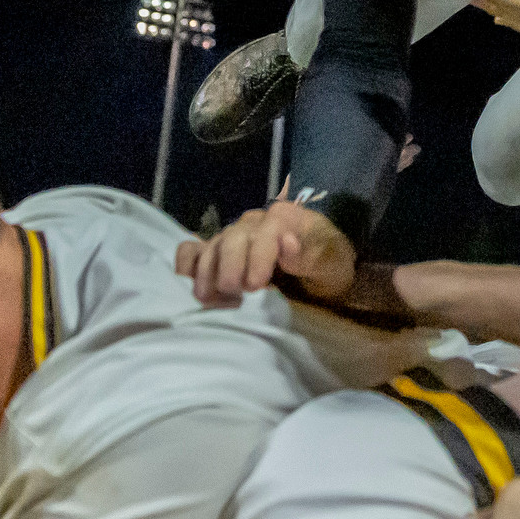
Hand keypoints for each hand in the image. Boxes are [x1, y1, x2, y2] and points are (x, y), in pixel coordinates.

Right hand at [175, 197, 355, 305]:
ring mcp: (232, 236)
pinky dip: (186, 267)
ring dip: (206, 273)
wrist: (320, 270)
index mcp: (285, 218)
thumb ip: (313, 254)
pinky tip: (191, 286)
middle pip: (232, 237)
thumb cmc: (328, 265)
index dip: (258, 257)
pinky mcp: (217, 252)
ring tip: (211, 300)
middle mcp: (254, 222)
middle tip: (232, 294)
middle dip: (229, 268)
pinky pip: (191, 251)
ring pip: (210, 246)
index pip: (266, 230)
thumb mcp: (333, 262)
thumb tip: (288, 243)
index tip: (255, 286)